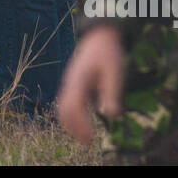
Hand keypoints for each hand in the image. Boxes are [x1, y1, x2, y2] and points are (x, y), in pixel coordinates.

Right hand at [56, 25, 124, 141]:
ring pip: (62, 107)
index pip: (72, 107)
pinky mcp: (74, 83)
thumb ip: (112, 92)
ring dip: (72, 123)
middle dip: (73, 128)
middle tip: (88, 142)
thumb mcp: (115, 72)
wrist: (100, 36)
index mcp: (78, 80)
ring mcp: (70, 83)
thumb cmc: (108, 53)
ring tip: (86, 136)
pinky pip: (67, 103)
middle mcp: (70, 83)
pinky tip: (86, 123)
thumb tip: (111, 115)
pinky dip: (73, 116)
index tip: (92, 138)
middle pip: (63, 110)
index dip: (80, 125)